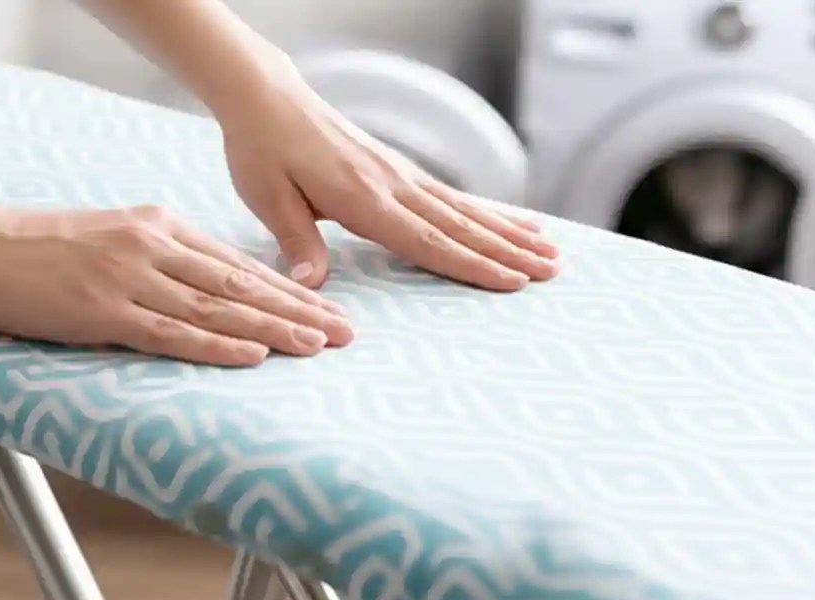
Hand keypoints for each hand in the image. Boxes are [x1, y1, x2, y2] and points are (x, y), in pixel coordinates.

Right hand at [0, 204, 353, 366]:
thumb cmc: (41, 249)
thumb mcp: (114, 238)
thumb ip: (162, 257)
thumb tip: (209, 287)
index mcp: (161, 228)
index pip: (238, 265)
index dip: (288, 291)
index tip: (328, 311)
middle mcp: (156, 248)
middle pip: (242, 286)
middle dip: (300, 312)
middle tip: (347, 334)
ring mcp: (131, 279)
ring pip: (218, 308)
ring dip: (273, 330)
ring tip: (318, 347)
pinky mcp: (104, 310)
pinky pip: (171, 332)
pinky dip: (216, 345)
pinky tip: (254, 355)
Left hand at [216, 56, 559, 291]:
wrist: (267, 98)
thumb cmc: (262, 150)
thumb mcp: (268, 198)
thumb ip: (297, 243)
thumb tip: (313, 285)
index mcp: (363, 198)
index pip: (427, 240)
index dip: (471, 265)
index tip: (511, 282)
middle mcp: (393, 185)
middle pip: (461, 226)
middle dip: (509, 252)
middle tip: (552, 271)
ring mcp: (402, 175)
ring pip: (467, 210)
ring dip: (510, 233)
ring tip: (550, 251)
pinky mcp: (401, 170)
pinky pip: (454, 196)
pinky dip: (489, 212)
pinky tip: (512, 222)